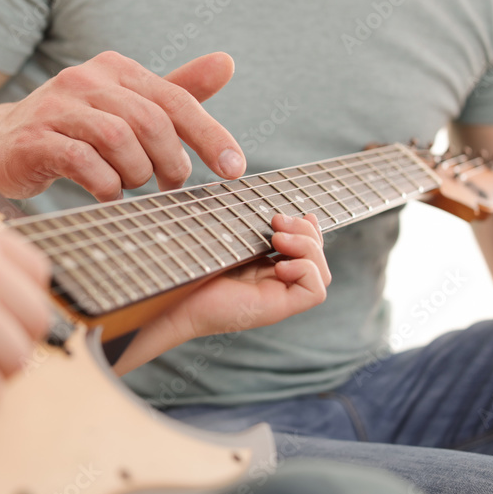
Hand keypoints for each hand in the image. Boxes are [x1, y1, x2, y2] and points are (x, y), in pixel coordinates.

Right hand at [0, 51, 246, 200]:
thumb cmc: (74, 128)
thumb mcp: (126, 105)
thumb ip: (175, 90)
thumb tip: (227, 62)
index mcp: (116, 68)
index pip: (176, 98)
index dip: (210, 135)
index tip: (235, 170)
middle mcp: (86, 79)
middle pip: (151, 121)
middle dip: (172, 161)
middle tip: (172, 186)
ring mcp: (56, 108)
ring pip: (118, 140)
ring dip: (137, 174)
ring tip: (133, 186)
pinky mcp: (34, 140)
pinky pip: (84, 164)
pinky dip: (106, 186)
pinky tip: (108, 196)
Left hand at [165, 213, 330, 341]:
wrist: (171, 293)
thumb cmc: (188, 261)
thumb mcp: (221, 232)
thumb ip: (237, 217)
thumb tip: (242, 185)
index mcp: (262, 265)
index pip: (304, 248)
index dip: (308, 228)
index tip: (296, 211)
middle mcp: (273, 282)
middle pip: (317, 258)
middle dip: (307, 231)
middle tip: (277, 220)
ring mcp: (276, 297)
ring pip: (321, 274)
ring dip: (309, 248)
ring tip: (277, 238)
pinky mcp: (277, 309)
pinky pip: (315, 292)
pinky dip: (306, 270)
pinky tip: (281, 264)